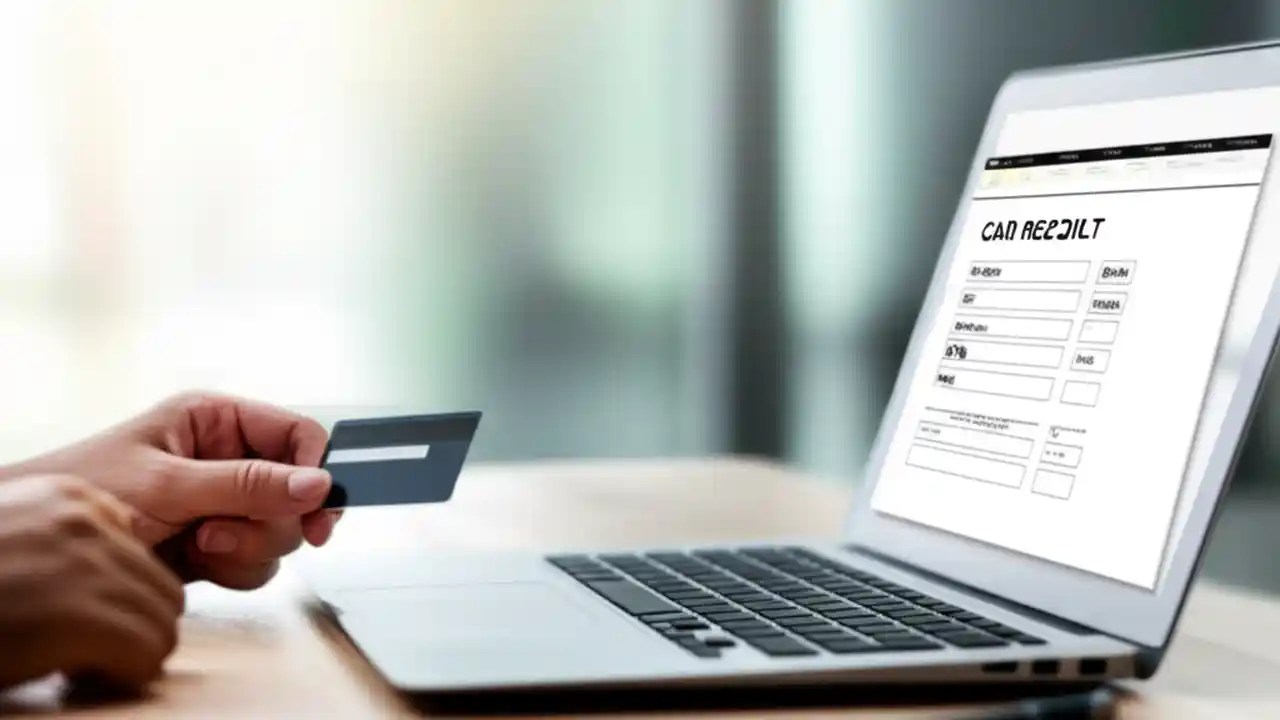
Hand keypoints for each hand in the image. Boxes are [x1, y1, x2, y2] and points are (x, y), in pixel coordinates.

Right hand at [0, 475, 183, 689]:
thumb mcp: (13, 539)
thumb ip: (64, 542)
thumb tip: (124, 566)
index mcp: (67, 495)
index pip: (143, 551)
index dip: (122, 599)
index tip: (81, 624)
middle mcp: (82, 519)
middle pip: (161, 590)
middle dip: (131, 631)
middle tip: (83, 658)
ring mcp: (84, 562)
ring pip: (162, 625)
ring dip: (126, 658)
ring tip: (74, 668)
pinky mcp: (79, 615)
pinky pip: (146, 654)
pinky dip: (120, 677)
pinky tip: (73, 678)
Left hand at [4, 392, 339, 588]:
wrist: (38, 545)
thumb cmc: (84, 490)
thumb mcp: (169, 484)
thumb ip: (247, 485)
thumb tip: (317, 485)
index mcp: (219, 421)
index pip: (298, 435)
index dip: (316, 471)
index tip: (318, 512)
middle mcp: (229, 458)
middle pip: (297, 491)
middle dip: (268, 520)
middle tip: (225, 531)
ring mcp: (226, 503)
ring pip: (281, 531)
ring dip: (247, 548)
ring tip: (198, 544)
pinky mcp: (217, 543)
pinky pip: (258, 561)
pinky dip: (233, 569)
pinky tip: (194, 560)